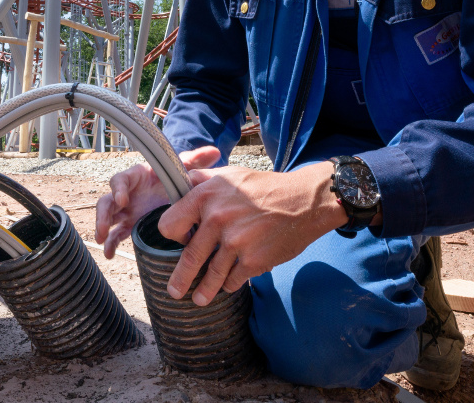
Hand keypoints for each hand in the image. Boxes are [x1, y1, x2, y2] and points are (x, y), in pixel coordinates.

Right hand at [95, 145, 221, 258]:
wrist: (173, 189)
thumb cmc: (174, 176)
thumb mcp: (183, 169)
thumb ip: (196, 160)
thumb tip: (214, 152)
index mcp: (136, 177)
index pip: (120, 180)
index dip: (118, 189)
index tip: (123, 200)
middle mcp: (128, 193)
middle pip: (107, 201)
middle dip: (103, 214)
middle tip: (103, 227)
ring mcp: (127, 210)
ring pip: (108, 218)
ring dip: (102, 228)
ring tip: (102, 241)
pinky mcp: (130, 223)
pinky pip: (117, 234)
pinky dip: (111, 244)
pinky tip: (110, 255)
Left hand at [157, 161, 344, 305]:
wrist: (302, 202)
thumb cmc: (264, 187)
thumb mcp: (229, 174)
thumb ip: (201, 180)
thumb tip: (180, 182)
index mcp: (205, 196)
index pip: (170, 224)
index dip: (174, 235)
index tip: (182, 240)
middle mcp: (217, 218)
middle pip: (189, 257)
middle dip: (180, 279)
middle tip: (174, 291)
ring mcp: (235, 241)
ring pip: (211, 274)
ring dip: (204, 290)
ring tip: (198, 299)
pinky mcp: (253, 260)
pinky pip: (233, 279)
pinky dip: (229, 284)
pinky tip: (228, 285)